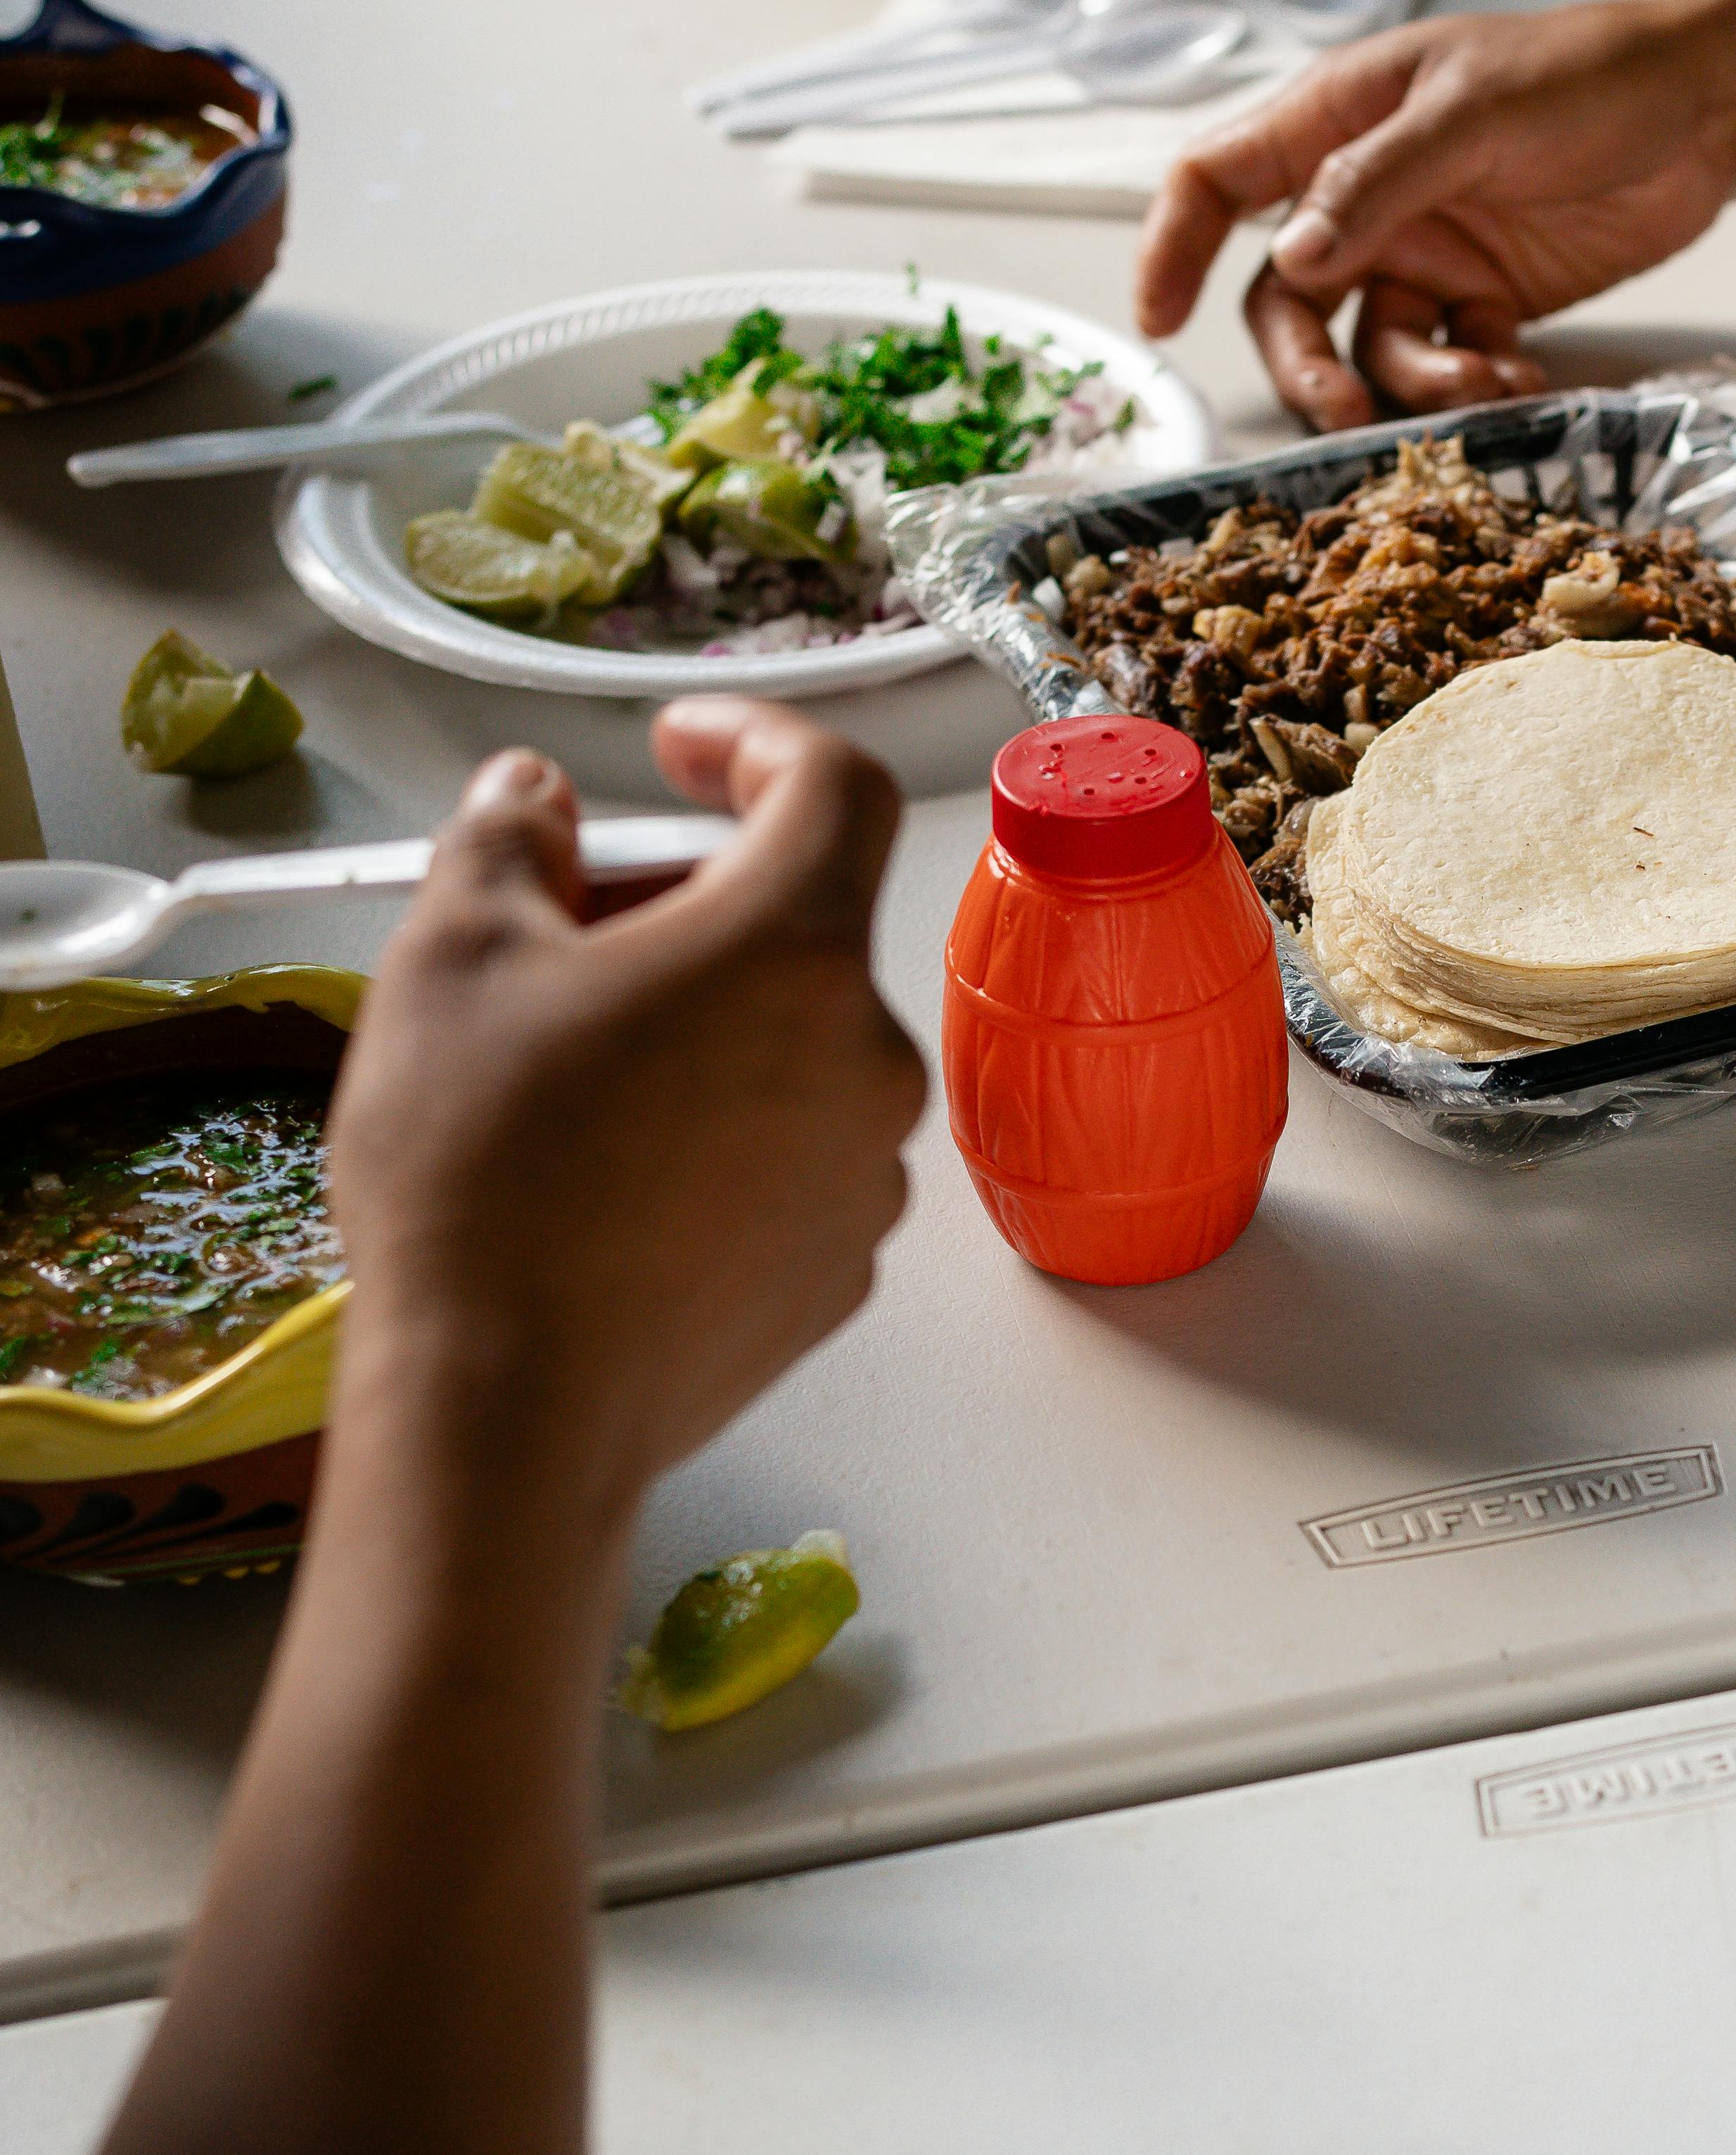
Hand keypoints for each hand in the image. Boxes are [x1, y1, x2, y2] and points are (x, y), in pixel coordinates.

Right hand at [330, 702, 925, 1516]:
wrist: (503, 1412)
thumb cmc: (482, 1183)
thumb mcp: (450, 954)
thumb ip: (506, 837)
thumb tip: (535, 799)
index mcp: (793, 950)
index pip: (835, 786)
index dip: (756, 742)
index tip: (684, 749)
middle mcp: (866, 1056)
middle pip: (796, 925)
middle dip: (681, 907)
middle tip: (555, 938)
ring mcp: (862, 1172)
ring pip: (789, 1044)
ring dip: (697, 1023)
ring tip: (562, 1071)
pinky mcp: (835, 1268)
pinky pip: (786, 1151)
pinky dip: (713, 1128)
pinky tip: (604, 1172)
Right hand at [1135, 0, 1735, 428]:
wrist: (1708, 108)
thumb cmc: (1589, 74)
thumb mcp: (1475, 111)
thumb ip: (1376, 183)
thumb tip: (1289, 260)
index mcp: (1336, 119)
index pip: (1217, 180)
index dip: (1172, 247)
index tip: (1159, 322)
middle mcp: (1364, 193)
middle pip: (1286, 298)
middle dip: (1307, 364)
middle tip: (1345, 412)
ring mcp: (1423, 250)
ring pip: (1367, 346)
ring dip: (1412, 382)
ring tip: (1483, 381)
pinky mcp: (1483, 297)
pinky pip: (1447, 361)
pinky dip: (1474, 382)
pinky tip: (1522, 377)